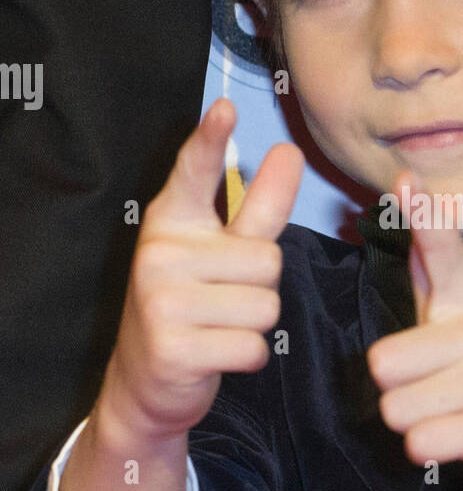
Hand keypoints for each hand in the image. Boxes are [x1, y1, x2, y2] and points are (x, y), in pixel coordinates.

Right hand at [100, 97, 303, 438]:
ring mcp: (161, 300)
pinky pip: (253, 346)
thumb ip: (259, 206)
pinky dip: (246, 357)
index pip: (194, 173)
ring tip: (216, 327)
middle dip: (260, 287)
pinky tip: (214, 355)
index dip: (210, 140)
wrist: (145, 381)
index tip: (225, 109)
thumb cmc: (191, 305)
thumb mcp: (221, 250)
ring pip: (266, 305)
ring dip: (254, 326)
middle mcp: (160, 253)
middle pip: (268, 260)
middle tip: (221, 301)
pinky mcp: (172, 348)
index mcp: (172, 221)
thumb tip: (290, 151)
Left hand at [365, 170, 462, 490]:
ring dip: (414, 424)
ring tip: (452, 415)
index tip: (407, 180)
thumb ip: (430, 266)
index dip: (424, 217)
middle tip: (439, 392)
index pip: (442, 249)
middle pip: (382, 363)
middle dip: (398, 391)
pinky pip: (419, 443)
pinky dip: (429, 452)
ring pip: (396, 408)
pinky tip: (462, 441)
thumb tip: (407, 194)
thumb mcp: (460, 320)